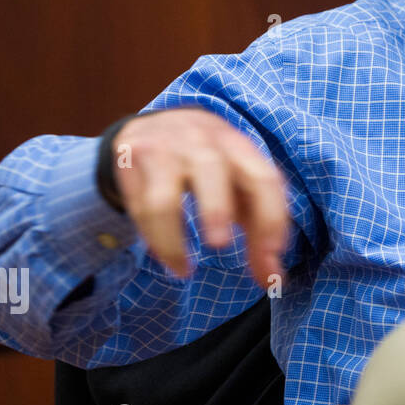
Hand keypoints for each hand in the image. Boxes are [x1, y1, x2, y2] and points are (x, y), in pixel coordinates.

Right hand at [112, 108, 289, 288]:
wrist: (155, 125)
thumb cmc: (212, 167)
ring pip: (163, 199)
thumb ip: (260, 230)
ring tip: (184, 270)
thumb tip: (273, 280)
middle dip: (216, 210)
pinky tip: (169, 259)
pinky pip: (140, 209)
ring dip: (172, 240)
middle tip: (219, 245)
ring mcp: (164, 151)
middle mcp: (203, 142)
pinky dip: (154, 240)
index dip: (271, 216)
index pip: (263, 178)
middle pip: (211, 170)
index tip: (272, 253)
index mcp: (240, 147)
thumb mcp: (240, 187)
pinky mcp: (131, 163)